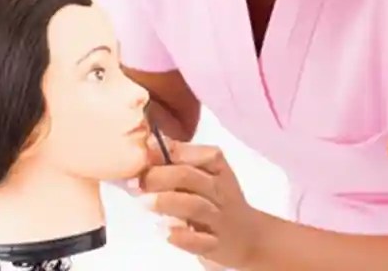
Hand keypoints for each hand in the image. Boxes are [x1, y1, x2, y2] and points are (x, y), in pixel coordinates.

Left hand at [137, 135, 267, 268]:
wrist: (249, 236)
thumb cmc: (216, 197)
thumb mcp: (205, 172)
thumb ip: (178, 157)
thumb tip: (147, 141)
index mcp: (217, 167)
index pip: (195, 153)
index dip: (165, 153)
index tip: (143, 154)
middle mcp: (220, 190)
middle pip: (189, 177)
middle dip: (159, 177)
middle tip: (138, 183)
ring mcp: (219, 219)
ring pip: (194, 206)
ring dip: (166, 202)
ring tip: (145, 203)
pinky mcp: (215, 245)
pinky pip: (199, 241)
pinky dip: (180, 236)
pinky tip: (163, 231)